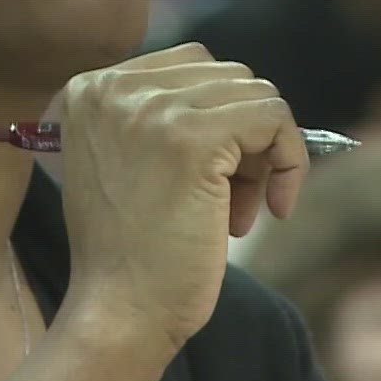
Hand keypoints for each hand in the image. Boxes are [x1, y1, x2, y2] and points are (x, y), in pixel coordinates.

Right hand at [50, 43, 308, 353]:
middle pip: (225, 76)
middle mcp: (112, 87)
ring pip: (255, 94)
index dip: (220, 119)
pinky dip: (291, 161)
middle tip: (233, 201)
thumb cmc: (131, 254)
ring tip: (240, 213)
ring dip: (265, 155)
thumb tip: (250, 97)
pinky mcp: (193, 137)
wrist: (119, 313)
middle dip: (244, 137)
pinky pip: (274, 117)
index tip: (216, 177)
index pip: (188, 67)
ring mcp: (151, 109)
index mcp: (89, 88)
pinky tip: (275, 208)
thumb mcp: (127, 163)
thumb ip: (162, 119)